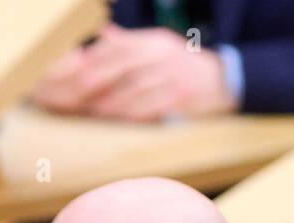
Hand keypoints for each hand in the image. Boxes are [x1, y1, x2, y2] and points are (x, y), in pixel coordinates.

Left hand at [32, 24, 235, 120]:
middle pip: (119, 68)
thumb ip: (128, 42)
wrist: (221, 80)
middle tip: (74, 94)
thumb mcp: (157, 45)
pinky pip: (149, 108)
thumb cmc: (180, 65)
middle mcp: (161, 55)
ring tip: (92, 112)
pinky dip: (130, 115)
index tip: (72, 72)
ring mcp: (171, 77)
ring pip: (132, 90)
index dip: (92, 61)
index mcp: (153, 41)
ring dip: (109, 103)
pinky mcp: (178, 98)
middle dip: (94, 82)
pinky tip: (117, 120)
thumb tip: (102, 32)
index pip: (116, 48)